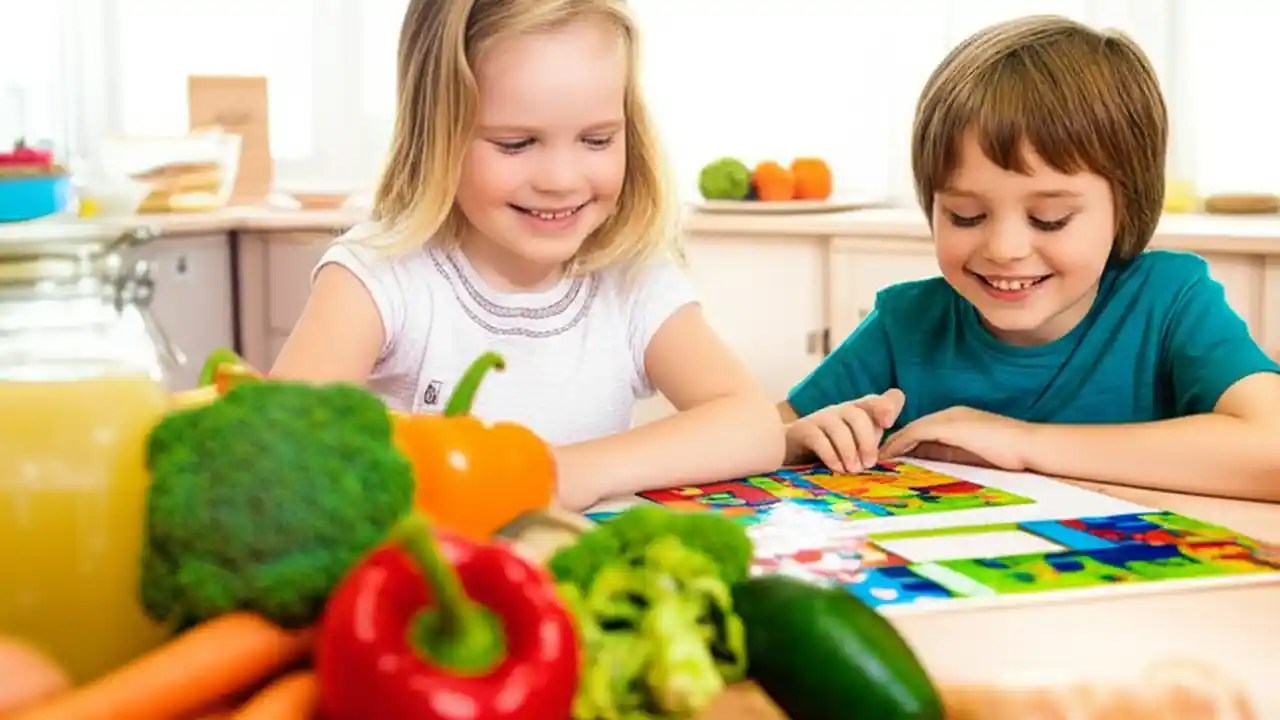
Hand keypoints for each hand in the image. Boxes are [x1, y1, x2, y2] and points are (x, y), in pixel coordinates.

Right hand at [785, 389, 905, 472]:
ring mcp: (818, 419)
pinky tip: (837, 468)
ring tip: (853, 469)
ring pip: (838, 427)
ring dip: (849, 450)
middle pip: (856, 415)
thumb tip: (900, 399)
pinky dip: (831, 454)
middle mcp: (837, 411)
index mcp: (855, 411)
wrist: (793, 453)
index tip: (889, 423)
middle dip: (866, 440)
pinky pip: (818, 439)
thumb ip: (878, 425)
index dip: (882, 407)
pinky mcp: (801, 431)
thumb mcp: (859, 438)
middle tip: (869, 463)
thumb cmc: (833, 446)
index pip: (871, 401)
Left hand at [879, 406, 1034, 470]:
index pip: (923, 432)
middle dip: (893, 443)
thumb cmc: (1011, 454)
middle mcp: (949, 415)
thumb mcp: (976, 455)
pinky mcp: (948, 425)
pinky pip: (916, 433)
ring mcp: (949, 418)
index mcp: (957, 421)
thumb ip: (956, 456)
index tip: (889, 459)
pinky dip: (900, 444)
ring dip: (892, 445)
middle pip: (913, 428)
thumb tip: (934, 467)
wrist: (1030, 445)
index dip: (905, 445)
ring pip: (911, 430)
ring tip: (876, 460)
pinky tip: (889, 456)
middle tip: (874, 459)